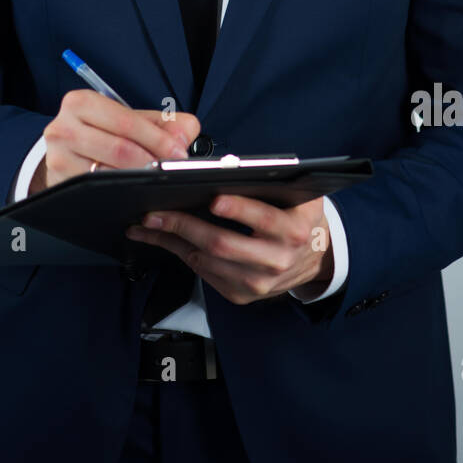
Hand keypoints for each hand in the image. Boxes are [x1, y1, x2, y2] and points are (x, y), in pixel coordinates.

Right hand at [33, 89, 200, 191]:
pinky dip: (120, 193)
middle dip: (151, 161)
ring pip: (107, 174)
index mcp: (81, 102)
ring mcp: (57, 158)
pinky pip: (96, 192)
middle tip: (172, 170)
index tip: (179, 152)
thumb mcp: (129, 120)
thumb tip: (183, 136)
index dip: (157, 138)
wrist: (64, 152)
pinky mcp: (58, 184)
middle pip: (118, 149)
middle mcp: (62, 128)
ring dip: (138, 180)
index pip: (126, 121)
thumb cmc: (102, 133)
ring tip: (156, 181)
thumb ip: (163, 123)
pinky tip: (134, 192)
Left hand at [125, 194, 333, 303]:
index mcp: (293, 230)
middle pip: (223, 244)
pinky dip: (180, 253)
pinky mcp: (240, 294)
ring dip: (173, 241)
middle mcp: (276, 260)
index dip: (239, 209)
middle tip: (157, 212)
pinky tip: (163, 239)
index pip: (264, 219)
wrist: (313, 258)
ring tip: (149, 223)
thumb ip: (271, 183)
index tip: (214, 199)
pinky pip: (203, 273)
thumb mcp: (297, 194)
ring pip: (207, 261)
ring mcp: (257, 283)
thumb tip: (226, 169)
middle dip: (185, 226)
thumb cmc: (297, 216)